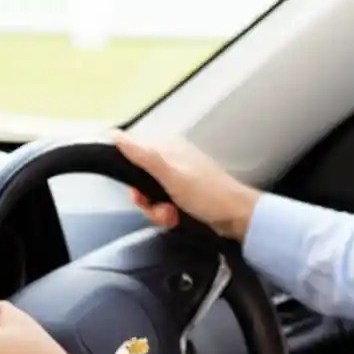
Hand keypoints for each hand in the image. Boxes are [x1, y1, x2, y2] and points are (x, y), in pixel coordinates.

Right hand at [113, 130, 260, 241]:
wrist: (236, 217)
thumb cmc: (209, 194)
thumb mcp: (170, 174)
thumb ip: (143, 155)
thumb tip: (117, 136)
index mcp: (168, 147)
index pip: (132, 153)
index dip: (129, 174)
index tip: (136, 188)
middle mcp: (171, 159)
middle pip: (138, 179)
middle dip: (145, 199)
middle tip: (158, 205)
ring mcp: (177, 178)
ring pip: (149, 195)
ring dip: (156, 210)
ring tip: (171, 214)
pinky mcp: (182, 195)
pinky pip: (161, 205)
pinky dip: (165, 214)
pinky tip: (176, 218)